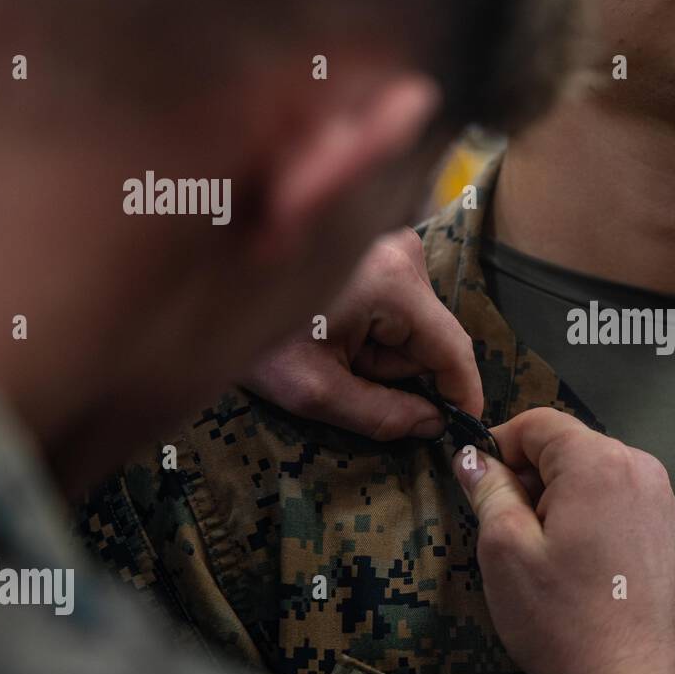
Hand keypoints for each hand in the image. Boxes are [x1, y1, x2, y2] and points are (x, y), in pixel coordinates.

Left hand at [243, 228, 481, 439]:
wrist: (210, 284)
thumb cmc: (254, 337)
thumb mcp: (315, 390)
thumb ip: (381, 414)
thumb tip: (433, 425)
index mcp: (395, 283)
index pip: (453, 349)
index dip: (463, 395)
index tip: (464, 429)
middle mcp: (405, 252)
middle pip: (433, 338)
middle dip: (398, 369)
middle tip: (344, 371)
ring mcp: (394, 243)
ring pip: (417, 323)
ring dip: (384, 349)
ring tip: (330, 344)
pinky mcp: (381, 246)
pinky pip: (401, 305)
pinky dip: (376, 327)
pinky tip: (335, 325)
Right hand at [451, 408, 674, 673]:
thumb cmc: (564, 620)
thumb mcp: (504, 548)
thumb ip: (489, 489)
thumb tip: (474, 456)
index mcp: (600, 462)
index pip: (539, 422)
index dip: (500, 444)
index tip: (480, 479)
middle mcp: (640, 468)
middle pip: (568, 446)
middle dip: (531, 475)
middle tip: (505, 527)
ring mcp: (661, 500)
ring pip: (592, 474)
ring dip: (558, 498)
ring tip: (541, 553)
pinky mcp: (667, 530)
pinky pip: (617, 501)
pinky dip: (588, 516)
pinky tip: (574, 564)